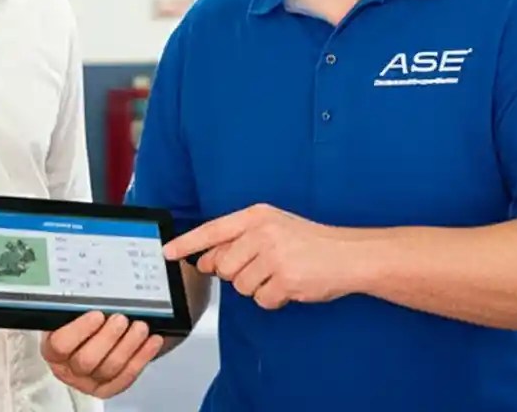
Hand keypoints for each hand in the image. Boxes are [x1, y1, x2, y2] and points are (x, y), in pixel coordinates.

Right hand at [40, 311, 163, 398]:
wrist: (103, 330)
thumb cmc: (86, 317)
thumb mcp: (77, 308)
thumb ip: (81, 304)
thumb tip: (95, 289)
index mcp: (52, 346)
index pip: (60, 344)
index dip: (79, 330)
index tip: (97, 314)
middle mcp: (67, 367)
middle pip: (86, 361)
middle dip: (108, 338)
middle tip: (121, 319)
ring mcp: (88, 381)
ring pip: (109, 369)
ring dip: (128, 345)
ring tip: (140, 326)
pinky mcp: (107, 387)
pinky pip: (125, 377)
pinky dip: (141, 357)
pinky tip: (151, 341)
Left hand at [163, 203, 357, 309]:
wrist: (350, 255)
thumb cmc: (310, 242)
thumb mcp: (272, 229)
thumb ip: (239, 241)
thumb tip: (206, 261)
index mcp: (256, 216)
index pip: (212, 230)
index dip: (186, 243)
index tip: (167, 252)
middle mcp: (262, 232)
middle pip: (224, 266)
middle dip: (239, 274)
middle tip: (264, 267)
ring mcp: (274, 256)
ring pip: (241, 287)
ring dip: (259, 288)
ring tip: (282, 274)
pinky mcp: (285, 279)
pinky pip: (262, 301)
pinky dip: (275, 299)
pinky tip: (291, 286)